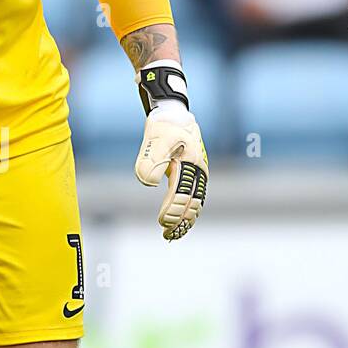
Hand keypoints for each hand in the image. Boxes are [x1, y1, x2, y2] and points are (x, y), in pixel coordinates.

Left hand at [134, 109, 207, 240]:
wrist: (173, 113)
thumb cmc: (163, 126)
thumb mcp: (154, 140)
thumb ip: (150, 160)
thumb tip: (149, 184)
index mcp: (190, 164)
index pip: (182, 193)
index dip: (173, 209)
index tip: (161, 221)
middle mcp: (198, 171)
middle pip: (193, 202)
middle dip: (180, 220)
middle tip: (166, 234)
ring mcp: (199, 173)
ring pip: (196, 202)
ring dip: (186, 220)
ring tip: (173, 234)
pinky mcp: (195, 174)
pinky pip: (195, 197)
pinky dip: (189, 212)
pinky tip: (181, 222)